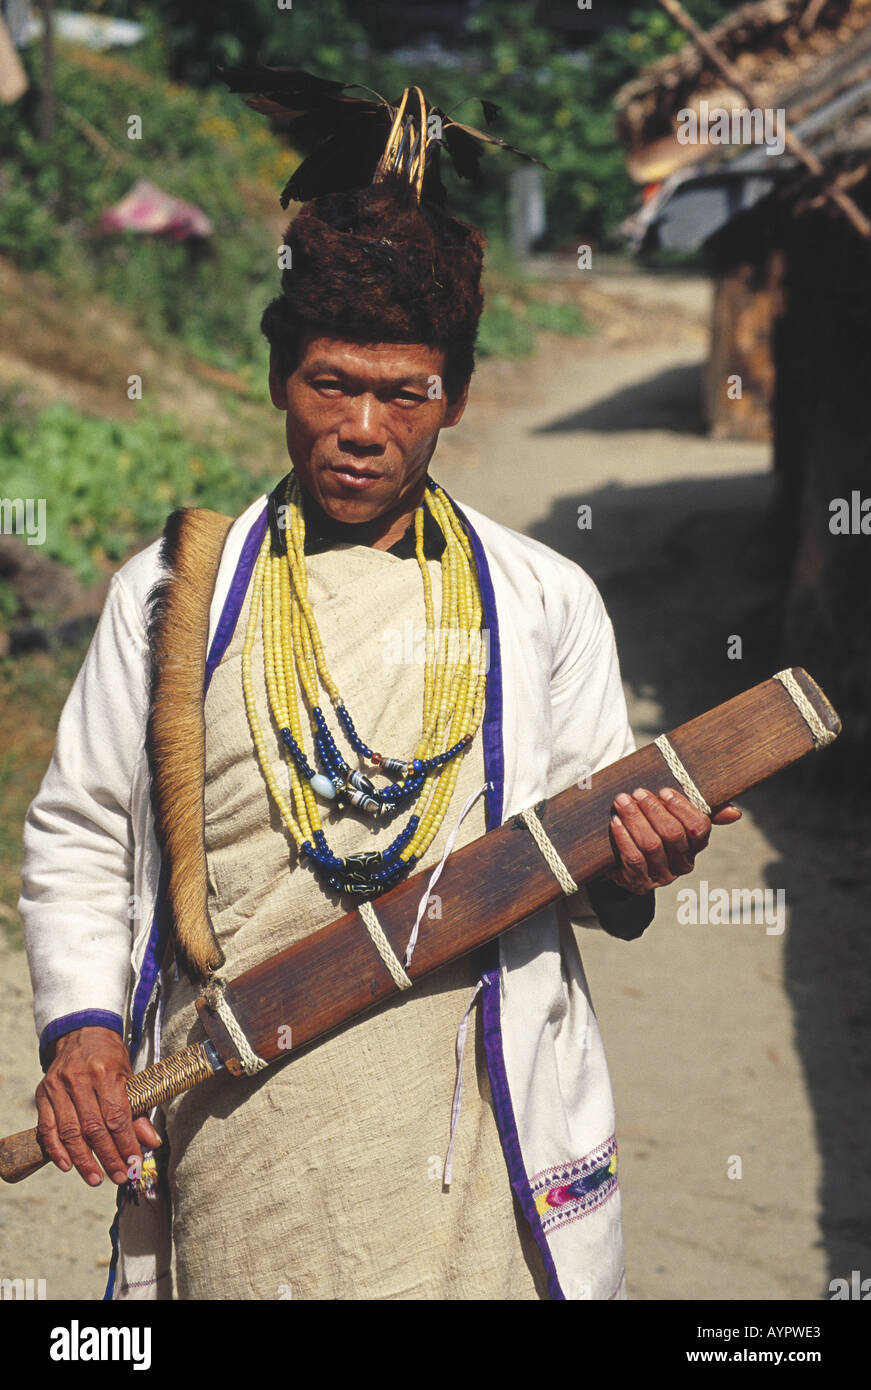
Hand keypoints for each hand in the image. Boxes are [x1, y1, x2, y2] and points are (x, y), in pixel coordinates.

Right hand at [35, 1026, 161, 1185]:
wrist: (82, 1033)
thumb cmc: (110, 1057)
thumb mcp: (129, 1076)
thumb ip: (138, 1110)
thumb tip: (151, 1142)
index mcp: (105, 1071)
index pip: (116, 1116)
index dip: (125, 1144)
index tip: (133, 1163)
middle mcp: (79, 1078)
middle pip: (93, 1128)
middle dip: (107, 1157)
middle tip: (118, 1177)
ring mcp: (58, 1086)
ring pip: (70, 1132)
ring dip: (83, 1160)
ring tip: (95, 1179)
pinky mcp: (43, 1093)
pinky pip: (47, 1127)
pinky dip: (56, 1149)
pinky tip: (67, 1165)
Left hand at [605, 787, 741, 894]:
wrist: (624, 862)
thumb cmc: (652, 829)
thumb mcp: (674, 818)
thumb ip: (701, 811)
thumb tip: (736, 812)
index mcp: (695, 846)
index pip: (699, 828)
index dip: (683, 808)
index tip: (664, 791)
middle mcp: (682, 864)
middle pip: (672, 835)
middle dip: (654, 810)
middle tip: (637, 792)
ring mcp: (661, 876)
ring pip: (651, 845)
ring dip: (635, 820)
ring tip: (622, 802)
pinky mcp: (639, 883)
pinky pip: (633, 859)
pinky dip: (623, 838)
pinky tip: (615, 822)